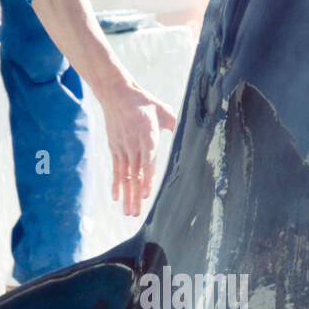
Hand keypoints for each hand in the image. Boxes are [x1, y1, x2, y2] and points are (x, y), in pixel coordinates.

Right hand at [100, 81, 175, 216]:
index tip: (146, 194)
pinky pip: (116, 170)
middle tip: (136, 213)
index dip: (146, 179)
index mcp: (147, 137)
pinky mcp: (115, 149)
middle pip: (135, 175)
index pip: (148, 162)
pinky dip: (116, 184)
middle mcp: (133, 145)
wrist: (117, 94)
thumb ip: (176, 124)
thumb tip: (194, 131)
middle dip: (136, 196)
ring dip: (127, 195)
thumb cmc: (144, 103)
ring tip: (129, 212)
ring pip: (125, 176)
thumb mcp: (163, 111)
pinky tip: (116, 198)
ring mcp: (123, 148)